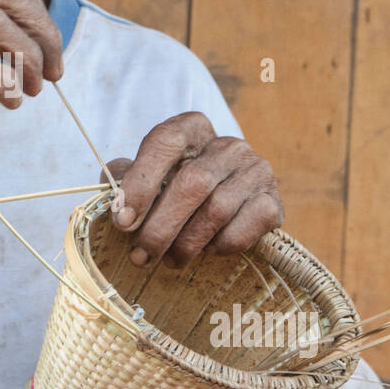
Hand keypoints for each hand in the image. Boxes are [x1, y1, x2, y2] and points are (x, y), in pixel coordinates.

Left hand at [101, 112, 282, 267]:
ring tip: (168, 260)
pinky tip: (205, 251)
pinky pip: (241, 231)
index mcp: (192, 128)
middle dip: (160, 227)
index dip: (140, 183)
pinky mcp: (272, 202)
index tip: (122, 221)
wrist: (227, 201)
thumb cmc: (175, 187)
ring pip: (216, 210)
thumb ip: (125, 179)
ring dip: (186, 244)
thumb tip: (116, 202)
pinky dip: (218, 247)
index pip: (165, 142)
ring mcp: (256, 171)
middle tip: (140, 256)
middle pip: (191, 183)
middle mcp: (228, 145)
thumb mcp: (147, 175)